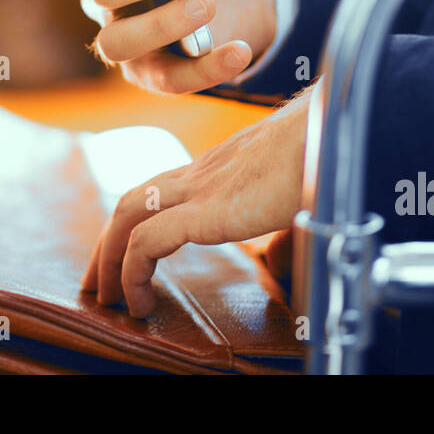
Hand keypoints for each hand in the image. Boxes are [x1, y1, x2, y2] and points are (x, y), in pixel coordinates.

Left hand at [81, 90, 309, 316]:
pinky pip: (147, 241)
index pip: (158, 191)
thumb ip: (278, 230)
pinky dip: (132, 271)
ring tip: (108, 299)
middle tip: (97, 284)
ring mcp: (199, 188)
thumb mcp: (294, 200)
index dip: (132, 224)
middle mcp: (200, 174)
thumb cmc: (326, 159)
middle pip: (131, 201)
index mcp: (218, 169)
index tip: (123, 258)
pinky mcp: (206, 209)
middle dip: (106, 243)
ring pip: (127, 216)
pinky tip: (140, 300)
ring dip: (108, 258)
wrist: (336, 134)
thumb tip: (276, 263)